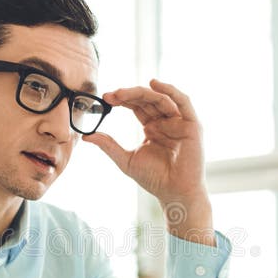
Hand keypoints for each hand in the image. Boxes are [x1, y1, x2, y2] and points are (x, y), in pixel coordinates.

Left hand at [83, 80, 213, 243]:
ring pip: (161, 98)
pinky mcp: (192, 125)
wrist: (175, 193)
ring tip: (123, 93)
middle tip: (110, 95)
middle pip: (146, 100)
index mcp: (152, 127)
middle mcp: (165, 121)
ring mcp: (179, 122)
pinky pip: (183, 102)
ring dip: (142, 93)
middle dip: (128, 95)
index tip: (105, 98)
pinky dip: (170, 90)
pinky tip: (155, 83)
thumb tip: (86, 136)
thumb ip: (109, 145)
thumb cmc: (155, 179)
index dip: (121, 100)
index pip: (136, 106)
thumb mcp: (126, 160)